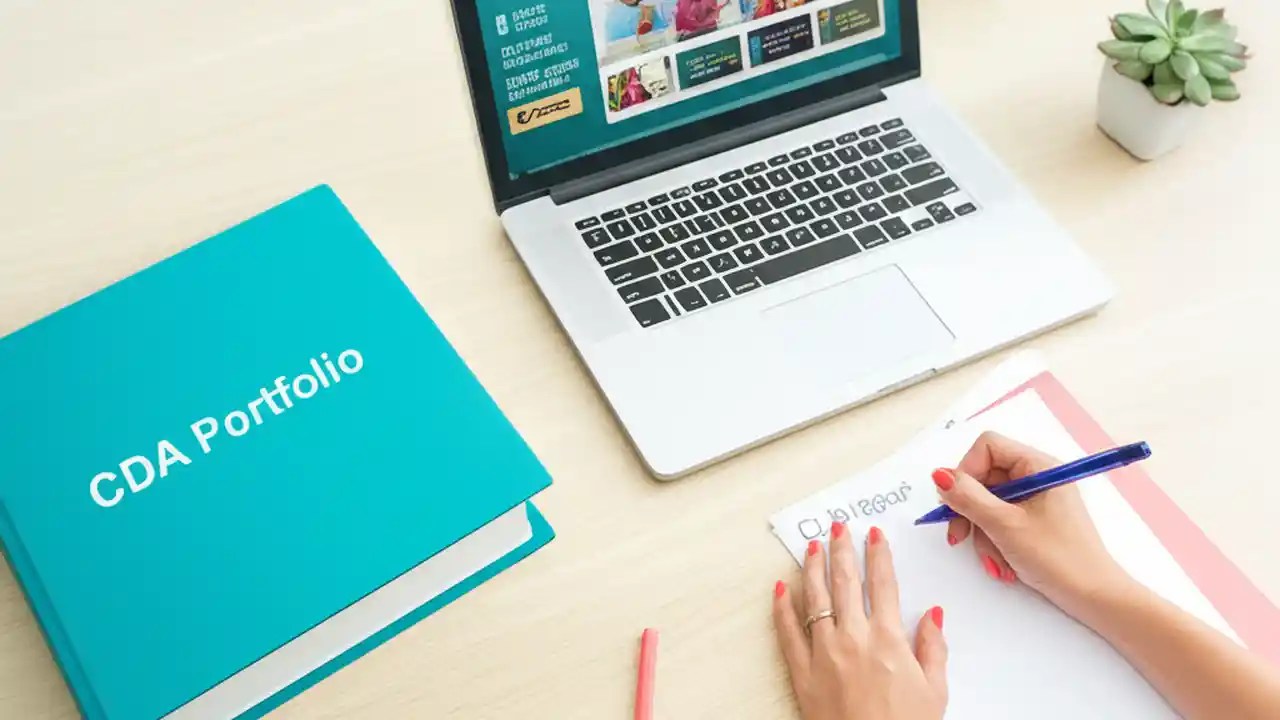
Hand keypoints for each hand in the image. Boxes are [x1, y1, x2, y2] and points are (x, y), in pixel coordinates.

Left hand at [773, 523, 946, 719]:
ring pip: (815, 599)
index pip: (883, 585)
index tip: (874, 535)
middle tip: (838, 529)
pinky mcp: (802, 671)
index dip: (878, 555)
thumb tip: (933, 614)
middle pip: (846, 583)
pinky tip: (780, 588)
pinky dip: (782, 608)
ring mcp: (823, 652)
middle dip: (842, 551)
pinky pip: (787, 632)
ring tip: (811, 547)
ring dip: (813, 569)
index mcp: (888, 639)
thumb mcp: (934, 690)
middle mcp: (853, 638)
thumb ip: (934, 648)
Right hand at [932, 431, 1135, 617]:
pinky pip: (1000, 522)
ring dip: (982, 534)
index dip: (966, 470)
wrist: (1094, 598)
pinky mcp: (1033, 522)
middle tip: (959, 536)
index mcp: (1038, 466)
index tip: (956, 500)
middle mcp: (1037, 478)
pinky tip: (1003, 565)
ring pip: (988, 504)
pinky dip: (995, 543)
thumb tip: (940, 476)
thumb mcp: (1005, 525)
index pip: (988, 447)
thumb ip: (968, 497)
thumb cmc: (1059, 559)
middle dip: (970, 511)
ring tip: (994, 561)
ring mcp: (1035, 501)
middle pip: (984, 478)